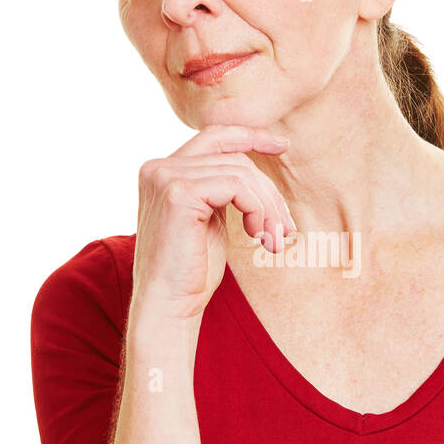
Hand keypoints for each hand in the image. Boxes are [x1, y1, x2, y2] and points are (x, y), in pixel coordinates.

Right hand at [130, 123, 295, 326]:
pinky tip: (257, 236)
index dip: (251, 136)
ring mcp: (164, 177)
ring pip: (240, 172)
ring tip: (273, 241)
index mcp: (162, 171)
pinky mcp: (177, 193)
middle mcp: (158, 168)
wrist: (168, 307)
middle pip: (235, 158)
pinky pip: (236, 186)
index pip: (214, 136)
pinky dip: (257, 209)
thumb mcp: (210, 221)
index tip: (283, 145)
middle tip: (285, 230)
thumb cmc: (191, 273)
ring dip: (268, 208)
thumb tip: (256, 173)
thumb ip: (222, 190)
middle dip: (268, 192)